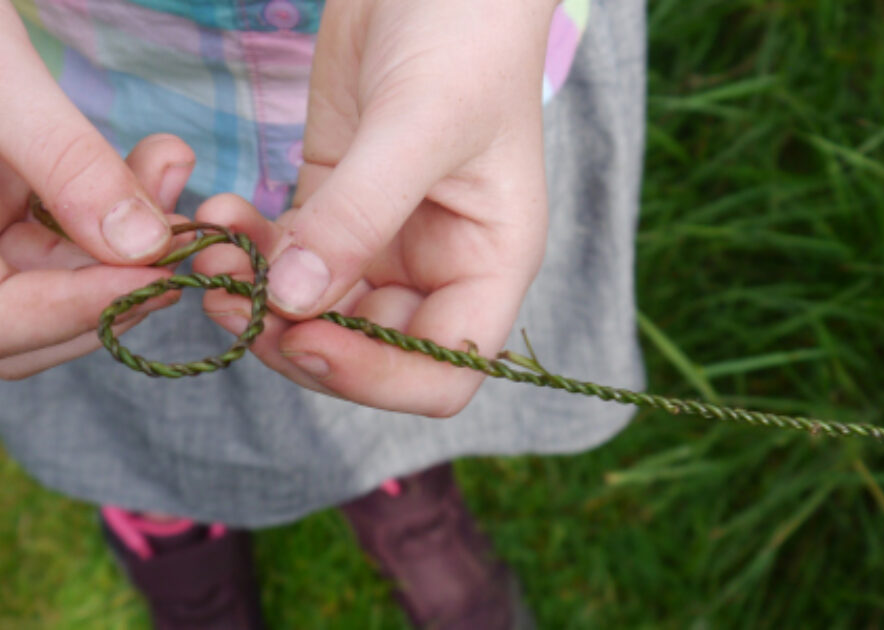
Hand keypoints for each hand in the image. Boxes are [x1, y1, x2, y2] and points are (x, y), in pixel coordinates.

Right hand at [0, 133, 196, 378]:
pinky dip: (118, 208)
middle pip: (37, 322)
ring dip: (130, 241)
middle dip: (119, 282)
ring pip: (64, 279)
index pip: (0, 324)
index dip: (75, 311)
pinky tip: (158, 163)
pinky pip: (69, 237)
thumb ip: (63, 161)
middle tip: (187, 243)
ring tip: (171, 173)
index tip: (157, 278)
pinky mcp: (5, 214)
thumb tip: (142, 246)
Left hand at [195, 0, 553, 415]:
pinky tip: (222, 212)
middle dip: (299, 337)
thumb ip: (360, 216)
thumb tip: (294, 301)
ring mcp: (387, 237)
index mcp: (489, 263)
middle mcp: (442, 264)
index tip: (304, 338)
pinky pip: (290, 256)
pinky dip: (252, 252)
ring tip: (212, 255)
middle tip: (232, 302)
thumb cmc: (464, 38)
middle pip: (372, 351)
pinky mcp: (338, 202)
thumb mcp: (419, 125)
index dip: (376, 376)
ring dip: (262, 299)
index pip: (444, 371)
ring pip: (321, 309)